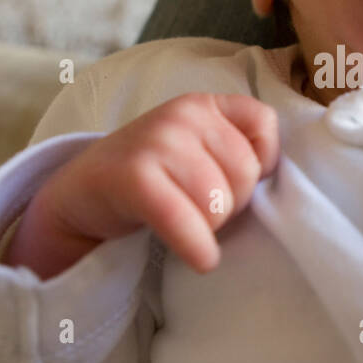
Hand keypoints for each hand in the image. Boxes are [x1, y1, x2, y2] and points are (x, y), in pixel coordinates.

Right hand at [4, 92, 279, 279]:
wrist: (83, 194)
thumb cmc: (155, 178)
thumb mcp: (198, 150)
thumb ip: (238, 150)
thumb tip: (279, 189)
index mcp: (204, 104)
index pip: (265, 126)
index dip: (260, 165)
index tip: (231, 182)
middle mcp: (183, 113)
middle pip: (246, 175)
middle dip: (230, 203)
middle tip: (197, 208)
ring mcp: (156, 140)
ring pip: (219, 202)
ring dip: (208, 228)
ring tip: (183, 221)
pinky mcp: (133, 176)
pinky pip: (185, 221)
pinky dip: (197, 248)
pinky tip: (199, 258)